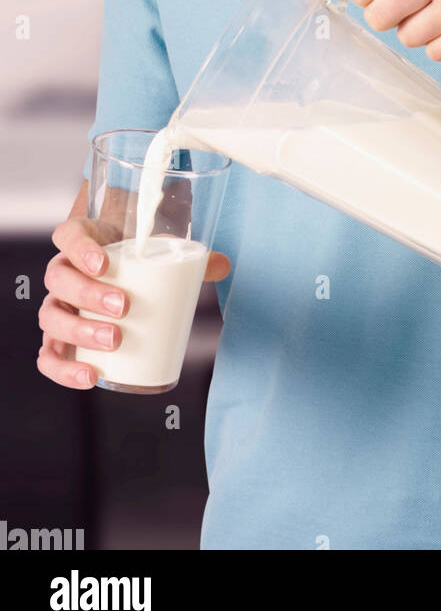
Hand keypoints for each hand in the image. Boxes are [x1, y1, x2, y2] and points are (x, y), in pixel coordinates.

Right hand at [36, 210, 230, 390]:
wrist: (120, 281)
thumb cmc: (137, 262)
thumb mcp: (157, 255)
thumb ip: (189, 259)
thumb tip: (223, 264)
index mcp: (81, 241)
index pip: (67, 235)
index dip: (79, 248)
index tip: (104, 264)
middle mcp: (62, 271)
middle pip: (59, 278)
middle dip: (88, 294)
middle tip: (123, 307)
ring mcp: (57, 304)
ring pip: (51, 317)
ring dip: (79, 331)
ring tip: (114, 339)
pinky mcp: (57, 337)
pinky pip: (47, 356)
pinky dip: (64, 368)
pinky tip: (90, 375)